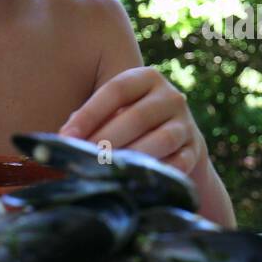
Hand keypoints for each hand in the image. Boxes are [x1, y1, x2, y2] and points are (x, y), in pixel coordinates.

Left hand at [58, 66, 203, 174]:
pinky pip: (180, 162)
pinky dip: (160, 172)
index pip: (116, 90)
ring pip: (162, 139)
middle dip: (108, 139)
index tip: (66, 136)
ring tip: (108, 170)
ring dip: (134, 156)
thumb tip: (65, 136)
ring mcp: (186, 123)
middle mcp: (170, 96)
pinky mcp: (196, 150)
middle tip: (84, 158)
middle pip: (137, 116)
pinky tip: (138, 183)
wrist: (179, 146)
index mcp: (146, 78)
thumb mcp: (116, 114)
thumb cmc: (134, 128)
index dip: (89, 114)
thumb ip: (94, 120)